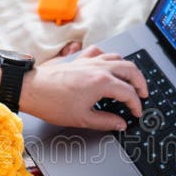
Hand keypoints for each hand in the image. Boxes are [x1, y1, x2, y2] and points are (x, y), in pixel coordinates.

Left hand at [19, 46, 147, 129]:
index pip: (129, 93)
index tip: (136, 112)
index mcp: (103, 83)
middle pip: (130, 70)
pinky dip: (108, 57)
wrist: (31, 88)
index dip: (136, 104)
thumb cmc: (52, 103)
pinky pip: (100, 52)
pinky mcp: (80, 59)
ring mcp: (89, 61)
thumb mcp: (82, 119)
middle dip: (140, 83)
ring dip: (128, 69)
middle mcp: (99, 68)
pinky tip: (108, 64)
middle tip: (143, 94)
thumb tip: (120, 123)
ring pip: (118, 58)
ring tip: (130, 80)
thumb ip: (105, 121)